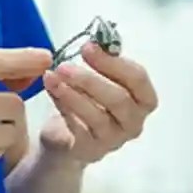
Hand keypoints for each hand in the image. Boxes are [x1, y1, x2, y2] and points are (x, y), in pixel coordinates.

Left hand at [40, 43, 157, 165]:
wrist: (67, 138)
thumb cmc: (89, 101)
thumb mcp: (100, 78)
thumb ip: (104, 61)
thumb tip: (98, 42)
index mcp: (142, 100)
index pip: (138, 79)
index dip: (114, 62)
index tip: (88, 47)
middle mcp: (133, 123)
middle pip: (119, 99)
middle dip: (90, 79)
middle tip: (64, 64)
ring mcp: (112, 140)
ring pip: (97, 116)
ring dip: (72, 93)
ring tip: (53, 76)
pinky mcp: (89, 150)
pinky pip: (77, 126)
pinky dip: (62, 105)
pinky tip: (50, 88)